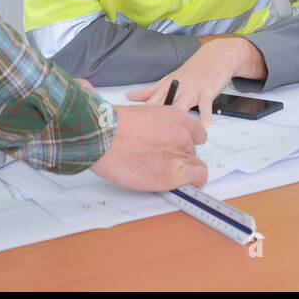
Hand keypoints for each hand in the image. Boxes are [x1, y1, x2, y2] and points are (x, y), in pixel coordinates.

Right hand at [90, 103, 207, 190]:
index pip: (197, 134)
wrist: (101, 136)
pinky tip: (178, 184)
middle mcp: (181, 135)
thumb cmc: (114, 126)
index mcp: (176, 117)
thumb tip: (162, 138)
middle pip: (193, 152)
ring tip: (160, 172)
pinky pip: (197, 180)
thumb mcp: (146, 114)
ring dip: (182, 171)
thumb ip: (161, 127)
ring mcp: (178, 154)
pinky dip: (191, 184)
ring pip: (196, 167)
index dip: (187, 144)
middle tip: (161, 162)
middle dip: (180, 158)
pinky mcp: (172, 175)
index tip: (180, 150)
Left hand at [125, 37, 264, 125]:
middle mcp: (177, 88)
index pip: (150, 100)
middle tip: (147, 132)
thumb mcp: (169, 79)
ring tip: (173, 133)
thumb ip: (150, 91)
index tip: (130, 122)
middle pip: (163, 104)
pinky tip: (203, 126)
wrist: (215, 56)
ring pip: (181, 105)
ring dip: (178, 118)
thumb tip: (130, 97)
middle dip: (154, 118)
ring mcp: (192, 90)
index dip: (140, 112)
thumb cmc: (192, 71)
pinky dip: (205, 116)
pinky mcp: (207, 92)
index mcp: (166, 86)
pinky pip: (205, 106)